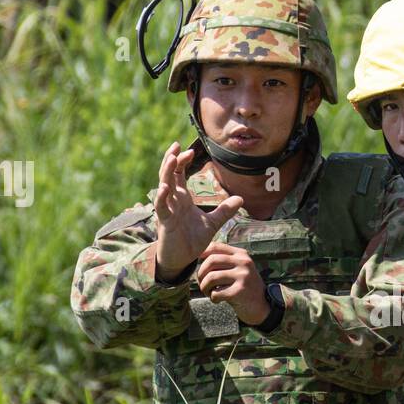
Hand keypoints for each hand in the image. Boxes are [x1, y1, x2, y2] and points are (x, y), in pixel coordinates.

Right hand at [153, 141, 242, 278]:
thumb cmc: (192, 240)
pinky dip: (162, 198)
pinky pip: (162, 208)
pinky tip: (165, 188)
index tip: (190, 150)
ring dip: (166, 172)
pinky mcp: (165, 222)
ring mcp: (168, 210)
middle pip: (168, 174)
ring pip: (163, 186)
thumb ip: (224, 211)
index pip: (178, 174)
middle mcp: (173, 201)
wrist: (183, 259)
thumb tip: (241, 199)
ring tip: (172, 158)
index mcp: (182, 198)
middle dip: (171, 159)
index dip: (182, 161)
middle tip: (176, 145)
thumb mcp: (212, 223)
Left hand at [195, 243, 269, 324]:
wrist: (262, 306)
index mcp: (241, 254)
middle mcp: (243, 263)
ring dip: (205, 288)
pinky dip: (213, 298)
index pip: (216, 246)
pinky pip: (216, 293)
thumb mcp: (238, 269)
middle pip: (211, 261)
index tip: (197, 263)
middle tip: (202, 284)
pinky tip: (218, 300)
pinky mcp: (240, 291)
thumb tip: (198, 254)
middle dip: (201, 274)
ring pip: (211, 278)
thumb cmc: (244, 287)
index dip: (201, 253)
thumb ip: (224, 260)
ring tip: (209, 292)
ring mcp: (243, 277)